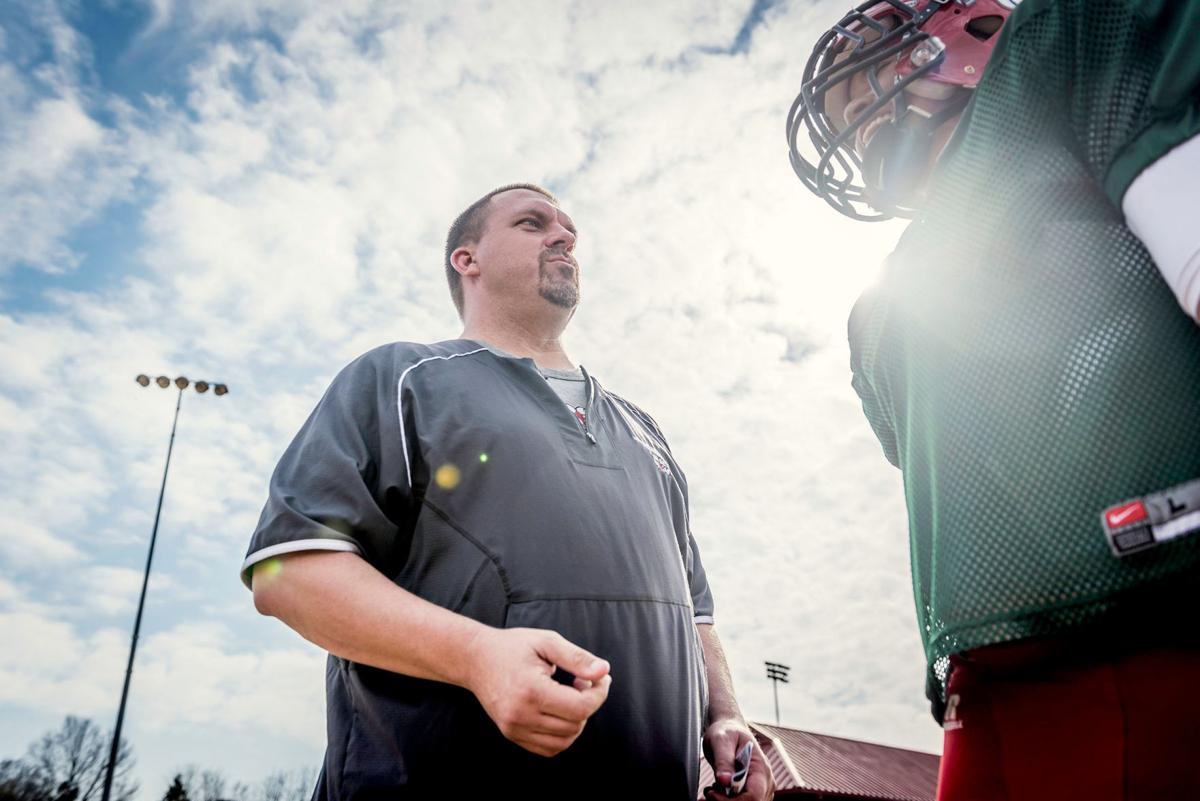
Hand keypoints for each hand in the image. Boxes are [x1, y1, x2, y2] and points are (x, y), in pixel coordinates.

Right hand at [465, 626, 611, 756]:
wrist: (475, 659)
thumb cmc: (512, 647)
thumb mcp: (546, 642)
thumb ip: (577, 657)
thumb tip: (604, 671)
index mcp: (531, 690)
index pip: (580, 708)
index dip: (599, 694)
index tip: (600, 677)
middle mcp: (520, 715)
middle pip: (575, 725)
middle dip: (589, 703)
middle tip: (584, 681)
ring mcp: (514, 728)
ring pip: (564, 741)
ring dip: (577, 720)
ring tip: (571, 695)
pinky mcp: (512, 735)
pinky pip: (549, 748)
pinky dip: (562, 734)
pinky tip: (560, 710)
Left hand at [703, 718, 774, 799]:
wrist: (731, 731)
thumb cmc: (727, 733)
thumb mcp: (720, 741)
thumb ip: (723, 761)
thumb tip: (724, 781)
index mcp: (762, 768)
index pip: (754, 796)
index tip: (712, 793)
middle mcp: (766, 782)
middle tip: (709, 791)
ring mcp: (762, 789)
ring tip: (713, 788)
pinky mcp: (754, 793)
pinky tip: (718, 791)